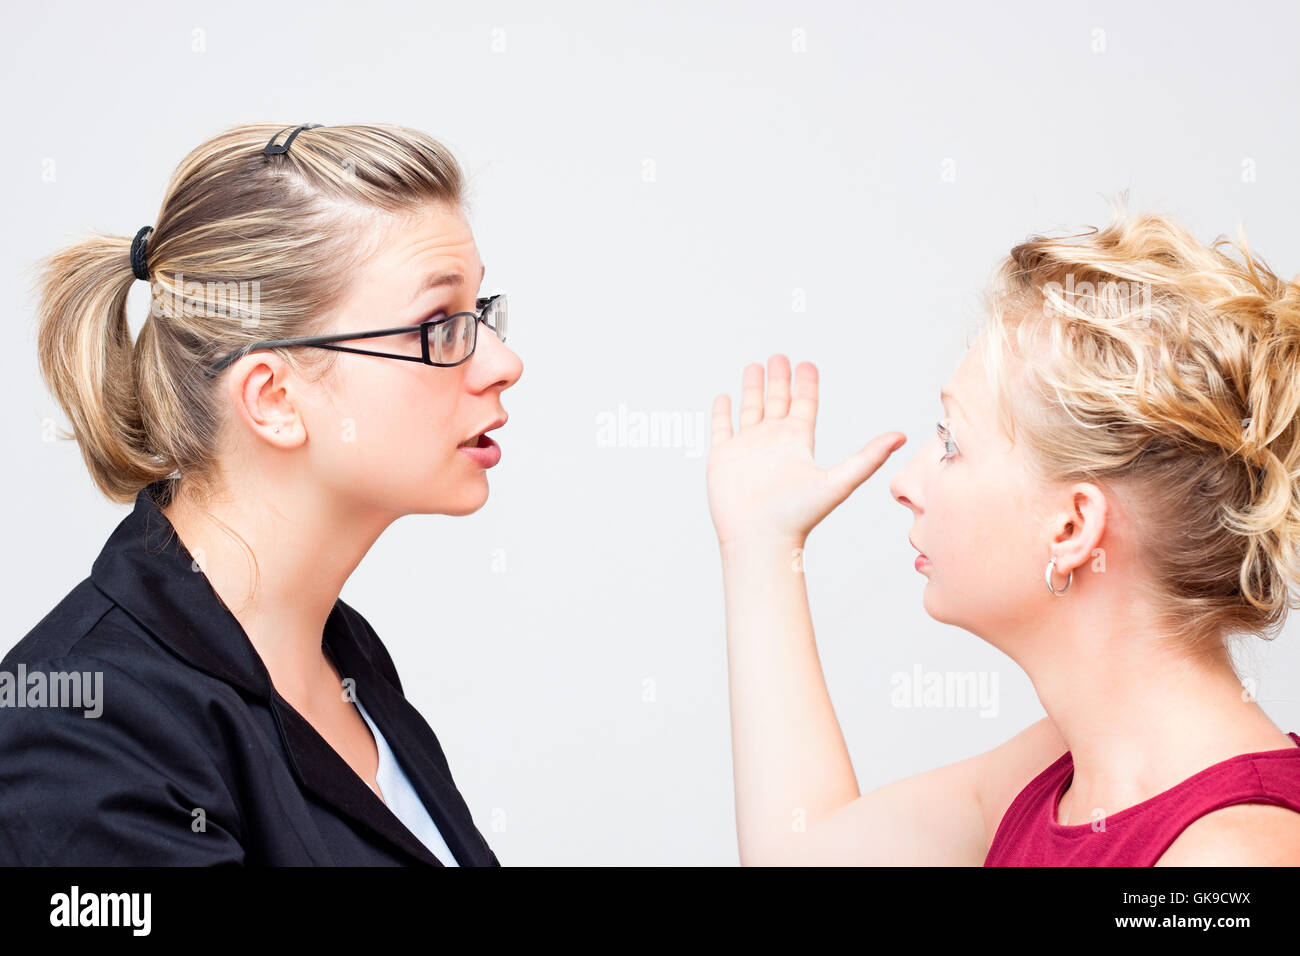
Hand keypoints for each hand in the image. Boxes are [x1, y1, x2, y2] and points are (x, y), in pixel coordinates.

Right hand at [707, 355, 905, 548]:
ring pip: (750, 409)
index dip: (806, 384)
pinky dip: (722, 412)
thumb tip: (901, 436)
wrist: (761, 538)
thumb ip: (868, 457)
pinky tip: (724, 397)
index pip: (804, 405)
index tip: (807, 364)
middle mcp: (773, 442)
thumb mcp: (839, 481)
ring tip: (755, 367)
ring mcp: (747, 448)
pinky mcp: (724, 456)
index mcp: (798, 442)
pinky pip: (721, 428)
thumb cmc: (799, 516)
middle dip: (779, 379)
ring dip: (752, 388)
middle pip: (777, 401)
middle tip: (780, 357)